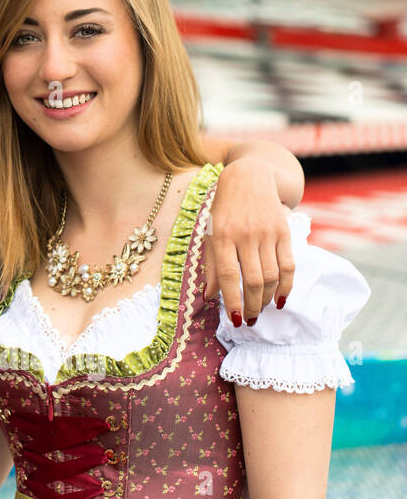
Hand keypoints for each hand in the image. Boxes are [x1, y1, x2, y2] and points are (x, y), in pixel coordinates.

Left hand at [202, 162, 295, 326]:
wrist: (249, 178)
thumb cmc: (224, 210)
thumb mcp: (210, 233)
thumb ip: (211, 265)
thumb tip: (209, 296)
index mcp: (221, 236)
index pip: (228, 275)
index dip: (233, 300)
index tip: (236, 320)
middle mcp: (245, 235)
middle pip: (253, 280)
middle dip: (252, 306)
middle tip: (250, 320)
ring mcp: (267, 233)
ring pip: (272, 276)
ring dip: (268, 299)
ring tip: (262, 310)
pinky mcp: (284, 232)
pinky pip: (288, 265)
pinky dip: (287, 286)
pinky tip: (281, 299)